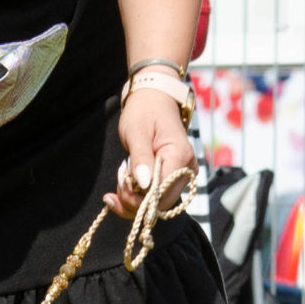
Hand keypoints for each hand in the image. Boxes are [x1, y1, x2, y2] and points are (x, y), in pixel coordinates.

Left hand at [107, 91, 196, 217]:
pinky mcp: (173, 177)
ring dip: (134, 199)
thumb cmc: (144, 111)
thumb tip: (144, 185)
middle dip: (135, 200)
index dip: (140, 197)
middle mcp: (186, 169)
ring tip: (121, 177)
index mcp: (180, 156)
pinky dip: (138, 197)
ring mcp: (182, 175)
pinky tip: (123, 187)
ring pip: (157, 204)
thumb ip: (140, 158)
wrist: (154, 100)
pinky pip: (156, 196)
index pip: (162, 191)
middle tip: (118, 181)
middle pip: (161, 203)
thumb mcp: (136, 131)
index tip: (120, 183)